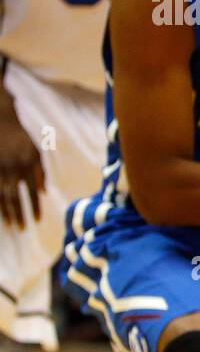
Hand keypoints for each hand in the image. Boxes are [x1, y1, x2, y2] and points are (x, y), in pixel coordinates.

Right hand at [0, 95, 44, 228]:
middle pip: (17, 198)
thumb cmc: (21, 139)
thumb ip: (41, 173)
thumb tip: (44, 192)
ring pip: (2, 196)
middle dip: (20, 215)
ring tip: (11, 225)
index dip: (35, 208)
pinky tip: (0, 211)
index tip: (37, 221)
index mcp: (27, 166)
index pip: (33, 193)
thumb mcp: (36, 153)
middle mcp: (12, 170)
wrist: (1, 122)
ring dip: (7, 212)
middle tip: (23, 229)